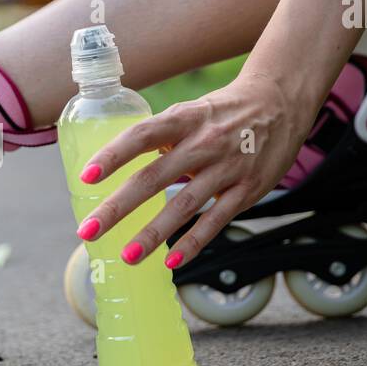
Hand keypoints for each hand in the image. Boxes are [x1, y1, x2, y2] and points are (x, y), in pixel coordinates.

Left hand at [75, 71, 314, 267]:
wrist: (281, 102)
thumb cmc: (222, 112)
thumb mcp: (189, 113)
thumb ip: (159, 137)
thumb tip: (118, 163)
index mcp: (183, 119)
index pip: (141, 136)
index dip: (112, 156)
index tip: (86, 177)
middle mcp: (203, 143)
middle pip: (153, 178)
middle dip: (118, 207)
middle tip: (88, 231)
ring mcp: (227, 168)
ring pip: (184, 206)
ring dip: (153, 234)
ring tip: (127, 256)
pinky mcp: (247, 190)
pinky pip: (216, 221)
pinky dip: (193, 243)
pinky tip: (172, 263)